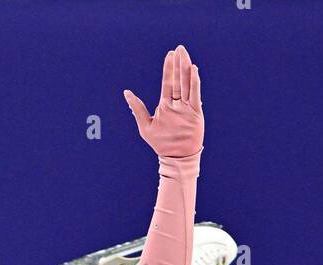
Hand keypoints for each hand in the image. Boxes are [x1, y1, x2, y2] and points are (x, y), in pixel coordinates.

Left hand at [124, 44, 202, 158]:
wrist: (175, 158)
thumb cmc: (161, 144)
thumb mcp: (145, 126)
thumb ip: (137, 108)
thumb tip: (126, 92)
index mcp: (166, 104)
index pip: (167, 83)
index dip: (168, 69)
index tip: (169, 55)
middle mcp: (177, 104)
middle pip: (178, 80)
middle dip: (178, 65)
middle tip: (179, 49)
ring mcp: (186, 108)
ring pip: (186, 85)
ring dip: (186, 70)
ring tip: (185, 55)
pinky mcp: (195, 113)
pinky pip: (195, 96)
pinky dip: (194, 84)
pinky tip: (193, 71)